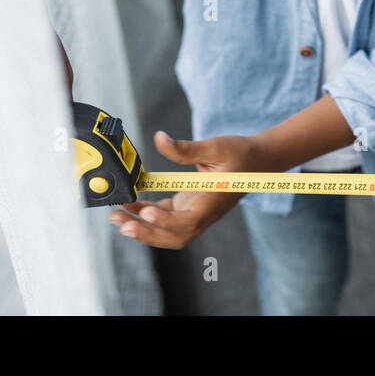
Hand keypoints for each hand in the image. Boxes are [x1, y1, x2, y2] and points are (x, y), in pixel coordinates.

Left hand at [109, 130, 274, 248]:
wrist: (257, 162)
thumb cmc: (241, 154)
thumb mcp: (216, 146)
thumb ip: (186, 148)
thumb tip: (160, 139)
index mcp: (213, 203)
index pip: (189, 221)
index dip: (167, 221)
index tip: (148, 211)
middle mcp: (204, 214)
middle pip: (174, 236)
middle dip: (147, 233)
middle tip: (121, 222)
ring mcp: (195, 213)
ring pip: (167, 232)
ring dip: (143, 227)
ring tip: (117, 217)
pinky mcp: (189, 207)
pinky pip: (165, 217)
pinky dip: (147, 215)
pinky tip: (129, 206)